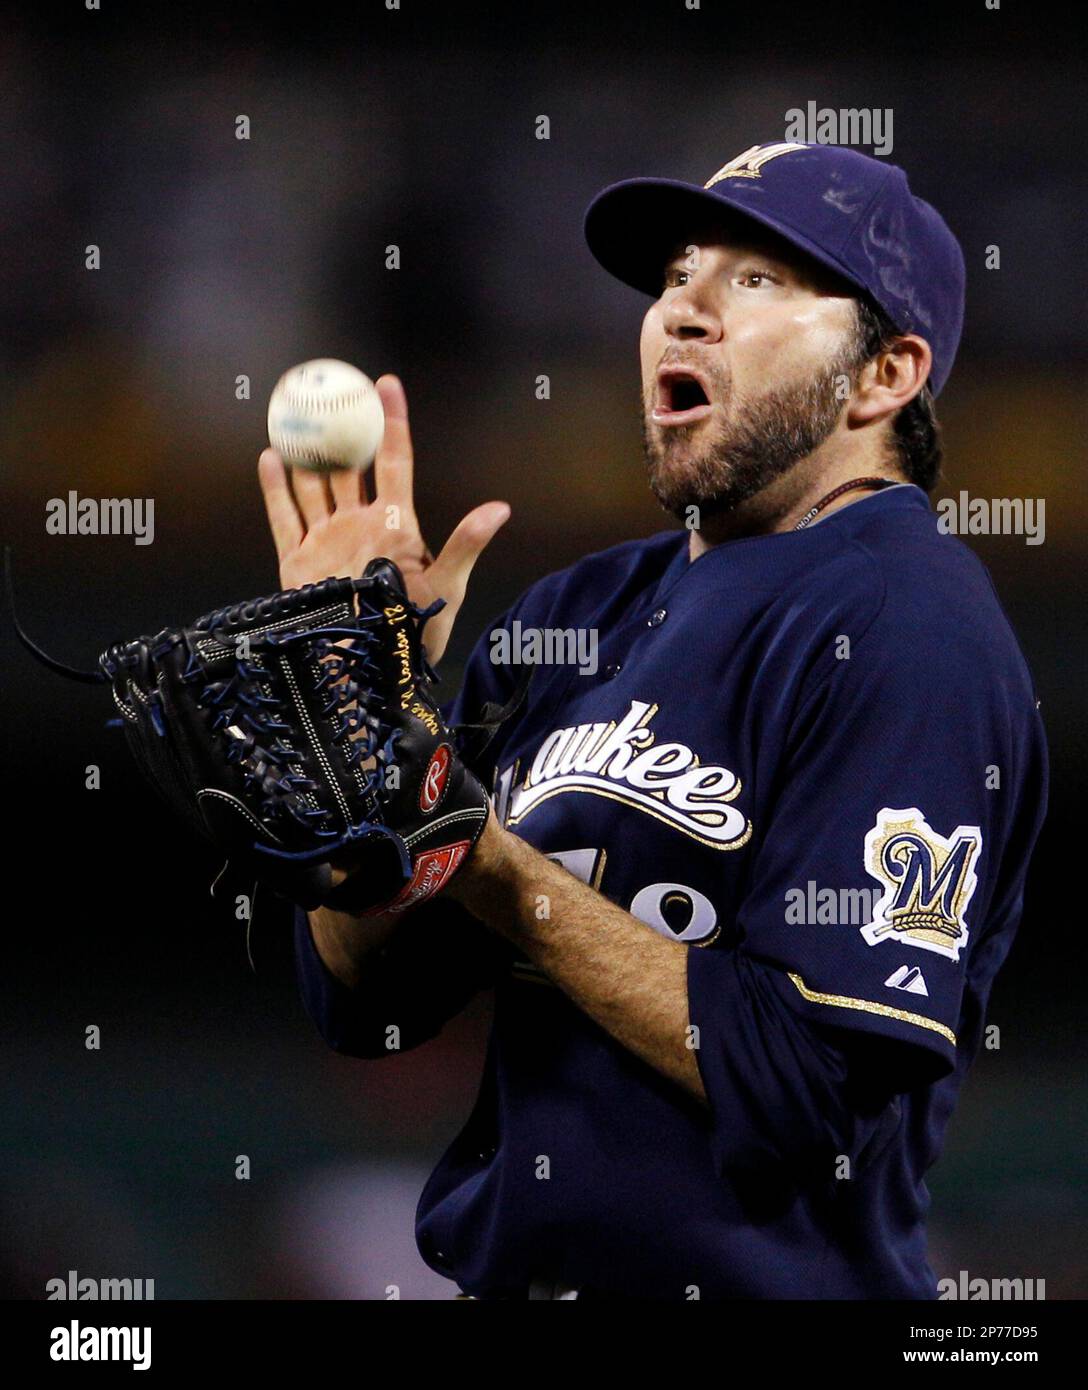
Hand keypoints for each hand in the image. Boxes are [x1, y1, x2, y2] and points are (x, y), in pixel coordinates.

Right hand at [258, 374, 509, 665]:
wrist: (370, 671)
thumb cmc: (416, 632)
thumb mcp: (447, 585)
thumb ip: (466, 544)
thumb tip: (501, 508)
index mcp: (395, 524)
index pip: (394, 461)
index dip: (392, 423)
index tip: (386, 384)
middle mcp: (359, 526)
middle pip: (348, 467)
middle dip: (341, 429)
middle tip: (330, 390)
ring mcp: (327, 543)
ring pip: (313, 486)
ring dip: (304, 452)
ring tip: (293, 415)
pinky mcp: (298, 565)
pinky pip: (283, 519)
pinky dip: (276, 489)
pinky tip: (270, 457)